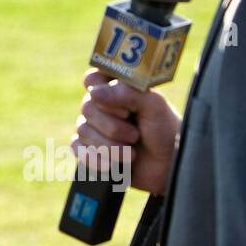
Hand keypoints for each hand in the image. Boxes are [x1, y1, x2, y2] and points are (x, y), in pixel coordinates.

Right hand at [71, 69, 179, 194]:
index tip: (126, 108)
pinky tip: (111, 165)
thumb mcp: (154, 106)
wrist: (168, 166)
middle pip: (87, 108)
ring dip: (110, 146)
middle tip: (135, 135)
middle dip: (113, 127)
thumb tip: (94, 93)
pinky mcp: (90, 149)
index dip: (104, 93)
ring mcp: (94, 128)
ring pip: (83, 131)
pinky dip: (95, 159)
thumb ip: (127, 93)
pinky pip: (77, 150)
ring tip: (132, 154)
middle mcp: (102, 106)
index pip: (92, 79)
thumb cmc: (165, 131)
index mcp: (116, 88)